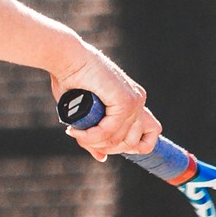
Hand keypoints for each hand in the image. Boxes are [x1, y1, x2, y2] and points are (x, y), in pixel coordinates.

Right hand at [51, 46, 160, 162]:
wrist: (66, 58)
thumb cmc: (70, 81)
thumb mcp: (84, 115)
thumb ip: (95, 136)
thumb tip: (102, 158)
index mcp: (133, 100)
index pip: (149, 136)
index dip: (126, 146)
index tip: (101, 142)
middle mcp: (138, 100)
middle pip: (134, 143)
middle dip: (108, 147)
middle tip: (82, 137)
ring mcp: (134, 100)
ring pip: (119, 140)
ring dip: (94, 141)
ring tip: (75, 132)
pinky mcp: (125, 100)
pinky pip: (110, 131)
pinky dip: (91, 135)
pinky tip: (77, 131)